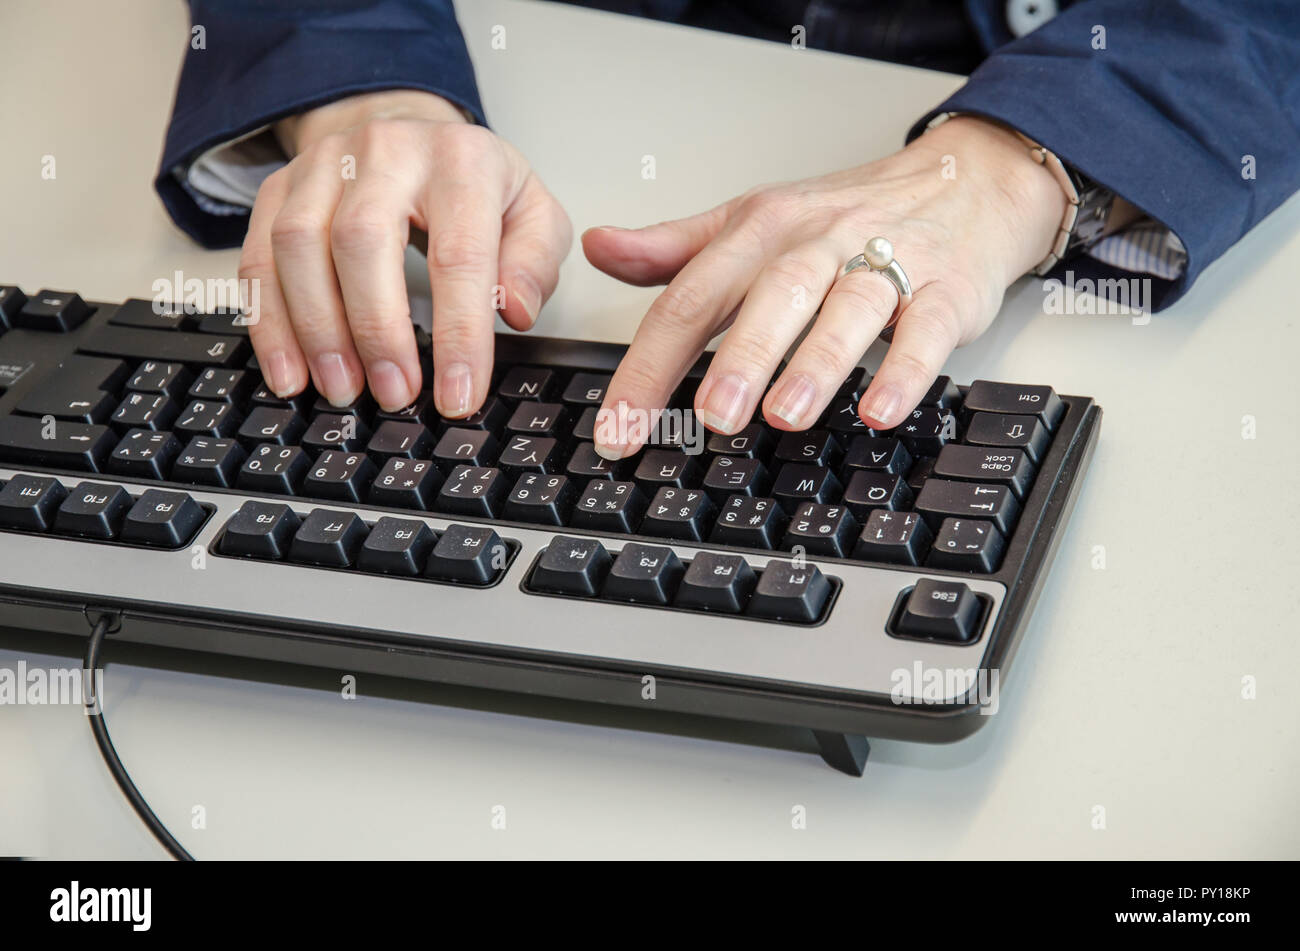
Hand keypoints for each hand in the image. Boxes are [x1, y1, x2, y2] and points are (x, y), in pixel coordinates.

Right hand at [239, 90, 571, 412]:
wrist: (411, 130)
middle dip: (375, 331)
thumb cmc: (476, 187)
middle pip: (362, 240)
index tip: (458, 395)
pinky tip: (290, 370)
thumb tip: (515, 311)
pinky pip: (259, 254)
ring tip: (342, 390)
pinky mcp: (280, 187)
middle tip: (393, 395)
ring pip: (299, 243)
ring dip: (316, 330)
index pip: (458, 254)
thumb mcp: (532, 213)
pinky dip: (269, 321)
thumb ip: (534, 263)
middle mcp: (386, 151)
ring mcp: (324, 165)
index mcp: (461, 160)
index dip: (458, 333)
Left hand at [582, 116, 1065, 456]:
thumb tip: (600, 250)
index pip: (691, 298)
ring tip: (785, 415)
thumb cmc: (847, 216)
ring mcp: (887, 264)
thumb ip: (675, 248)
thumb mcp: (753, 223)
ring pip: (848, 308)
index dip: (649, 366)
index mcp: (761, 231)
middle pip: (772, 295)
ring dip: (816, 364)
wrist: (965, 180)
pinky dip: (906, 372)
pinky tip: (881, 410)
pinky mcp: (946, 290)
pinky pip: (926, 330)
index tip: (619, 429)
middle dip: (740, 357)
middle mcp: (818, 244)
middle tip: (711, 415)